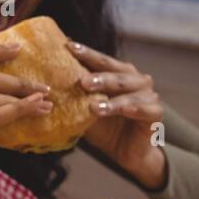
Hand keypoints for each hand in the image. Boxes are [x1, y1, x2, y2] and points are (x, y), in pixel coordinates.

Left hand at [68, 41, 166, 189]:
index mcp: (117, 73)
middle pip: (117, 72)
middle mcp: (134, 79)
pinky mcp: (155, 113)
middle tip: (82, 82)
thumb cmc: (103, 127)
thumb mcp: (83, 110)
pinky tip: (122, 110)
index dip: (86, 53)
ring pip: (130, 91)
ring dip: (112, 98)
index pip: (100, 60)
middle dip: (99, 75)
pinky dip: (134, 108)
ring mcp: (147, 95)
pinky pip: (146, 109)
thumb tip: (43, 82)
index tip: (68, 47)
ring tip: (94, 106)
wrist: (125, 152)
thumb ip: (72, 95)